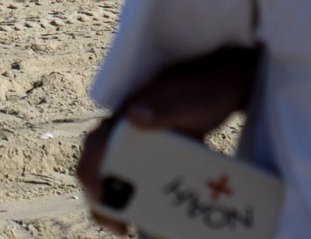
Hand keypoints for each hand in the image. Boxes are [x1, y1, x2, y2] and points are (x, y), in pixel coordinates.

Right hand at [75, 47, 259, 229]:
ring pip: (115, 175)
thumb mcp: (184, 100)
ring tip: (125, 227)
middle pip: (99, 166)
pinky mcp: (153, 156)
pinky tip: (147, 217)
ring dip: (114, 202)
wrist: (221, 86)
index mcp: (125, 116)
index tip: (97, 194)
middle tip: (117, 226)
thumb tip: (133, 116)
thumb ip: (162, 107)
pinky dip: (135, 198)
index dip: (90, 170)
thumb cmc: (201, 91)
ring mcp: (139, 144)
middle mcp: (125, 131)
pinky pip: (135, 179)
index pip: (96, 144)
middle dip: (100, 198)